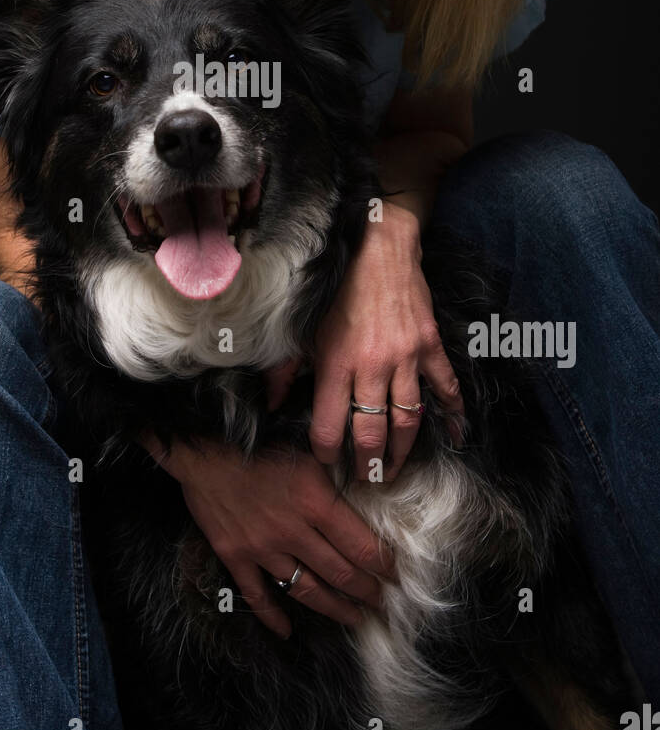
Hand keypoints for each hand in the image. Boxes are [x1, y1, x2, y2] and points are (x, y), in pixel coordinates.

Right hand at [154, 438, 396, 638]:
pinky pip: (257, 594)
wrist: (203, 446)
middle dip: (367, 592)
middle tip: (382, 603)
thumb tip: (368, 492)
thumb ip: (334, 478)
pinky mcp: (236, 555)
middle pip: (340, 573)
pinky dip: (272, 616)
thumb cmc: (258, 440)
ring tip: (354, 619)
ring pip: (306, 590)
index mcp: (316, 501)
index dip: (384, 565)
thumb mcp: (307, 451)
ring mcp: (262, 548)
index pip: (362, 545)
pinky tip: (286, 632)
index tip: (397, 574)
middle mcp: (293, 531)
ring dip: (334, 608)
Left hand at [310, 206, 464, 482]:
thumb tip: (273, 403)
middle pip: (372, 432)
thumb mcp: (302, 327)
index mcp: (335, 363)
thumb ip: (285, 368)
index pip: (330, 426)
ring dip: (402, 451)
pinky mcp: (430, 347)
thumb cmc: (337, 289)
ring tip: (395, 469)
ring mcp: (405, 358)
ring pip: (407, 420)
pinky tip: (455, 436)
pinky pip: (445, 388)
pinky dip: (452, 414)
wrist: (379, 248)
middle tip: (368, 481)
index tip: (328, 463)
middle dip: (369, 464)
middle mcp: (371, 367)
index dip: (327, 453)